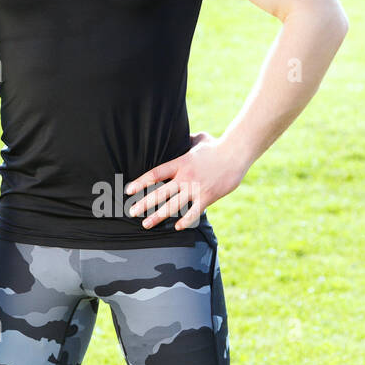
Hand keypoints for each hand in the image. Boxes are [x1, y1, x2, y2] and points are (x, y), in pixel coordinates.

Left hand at [124, 130, 248, 230]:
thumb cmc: (217, 146)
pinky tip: (176, 227)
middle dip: (143, 203)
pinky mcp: (208, 196)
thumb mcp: (199, 139)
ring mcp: (195, 188)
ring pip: (173, 205)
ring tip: (146, 224)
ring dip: (158, 216)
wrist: (236, 152)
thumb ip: (186, 141)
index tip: (128, 190)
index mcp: (180, 163)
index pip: (155, 173)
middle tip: (131, 212)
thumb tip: (180, 136)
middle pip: (160, 193)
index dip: (140, 182)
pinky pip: (194, 212)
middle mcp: (185, 177)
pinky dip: (185, 221)